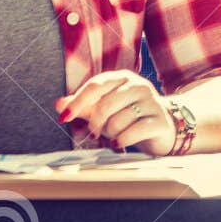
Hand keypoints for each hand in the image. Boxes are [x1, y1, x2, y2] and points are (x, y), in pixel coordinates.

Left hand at [59, 72, 173, 155]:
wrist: (162, 126)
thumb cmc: (128, 116)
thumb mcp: (104, 108)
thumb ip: (83, 106)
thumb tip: (59, 104)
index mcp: (122, 77)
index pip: (95, 85)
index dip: (77, 102)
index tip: (63, 118)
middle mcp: (138, 85)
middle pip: (105, 105)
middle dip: (96, 124)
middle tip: (96, 132)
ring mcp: (151, 102)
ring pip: (118, 121)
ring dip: (111, 134)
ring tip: (116, 135)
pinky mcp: (159, 120)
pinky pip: (133, 132)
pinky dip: (122, 141)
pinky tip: (120, 143)